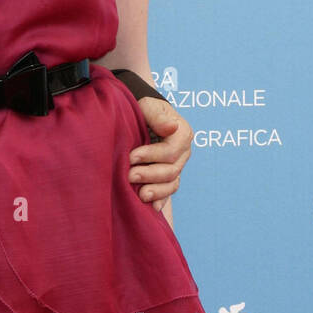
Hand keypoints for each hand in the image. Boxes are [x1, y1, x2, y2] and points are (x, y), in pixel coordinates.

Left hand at [129, 96, 192, 210]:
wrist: (143, 116)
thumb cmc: (145, 109)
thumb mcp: (149, 105)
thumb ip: (158, 116)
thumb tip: (171, 128)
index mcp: (182, 134)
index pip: (170, 150)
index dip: (151, 155)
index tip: (131, 156)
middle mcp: (183, 152)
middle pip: (171, 170)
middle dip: (150, 174)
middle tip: (129, 176)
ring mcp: (177, 166)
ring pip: (172, 183)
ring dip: (156, 191)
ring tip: (140, 195)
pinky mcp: (169, 176)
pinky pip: (169, 191)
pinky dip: (162, 199)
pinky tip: (153, 207)